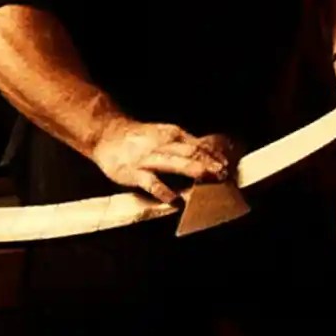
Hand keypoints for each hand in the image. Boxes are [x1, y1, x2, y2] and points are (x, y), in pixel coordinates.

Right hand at [89, 120, 237, 203]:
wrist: (107, 134)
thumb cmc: (141, 139)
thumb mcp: (165, 136)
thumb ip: (186, 145)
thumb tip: (211, 156)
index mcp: (173, 135)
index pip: (198, 145)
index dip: (214, 154)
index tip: (229, 164)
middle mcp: (163, 145)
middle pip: (189, 152)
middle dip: (208, 162)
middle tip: (224, 172)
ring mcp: (148, 159)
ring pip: (173, 163)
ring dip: (192, 170)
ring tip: (207, 178)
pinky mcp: (134, 173)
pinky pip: (151, 183)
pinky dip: (164, 191)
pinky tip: (176, 200)